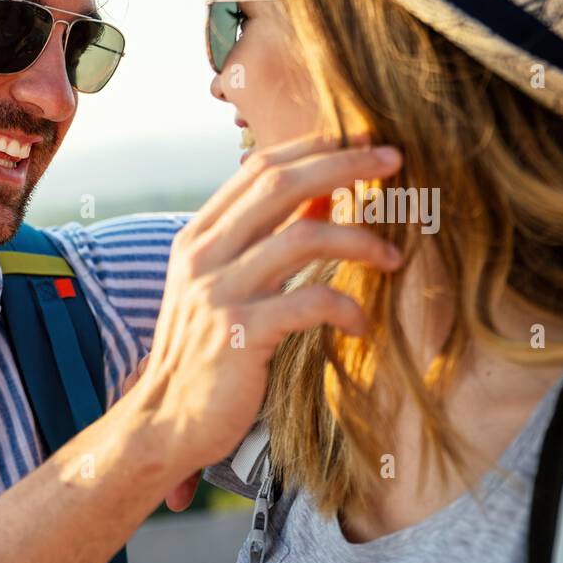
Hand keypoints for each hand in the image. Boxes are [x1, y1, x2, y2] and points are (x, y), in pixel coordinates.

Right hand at [123, 133, 403, 494]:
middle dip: (344, 165)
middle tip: (395, 161)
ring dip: (360, 239)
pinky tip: (360, 324)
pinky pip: (311, 302)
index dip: (314, 148)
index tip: (362, 142)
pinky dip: (346, 307)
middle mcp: (203, 257)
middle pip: (280, 185)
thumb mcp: (222, 288)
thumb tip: (321, 195)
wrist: (167, 420)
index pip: (258, 169)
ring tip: (393, 256)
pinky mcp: (240, 334)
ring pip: (303, 237)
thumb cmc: (204, 356)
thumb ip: (260, 243)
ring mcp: (218, 293)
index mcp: (197, 239)